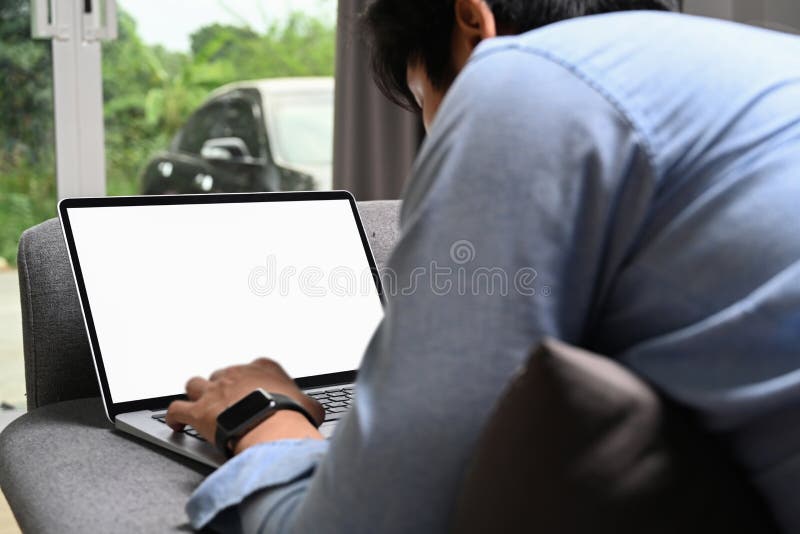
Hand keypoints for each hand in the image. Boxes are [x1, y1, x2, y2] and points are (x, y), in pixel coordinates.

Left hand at [165, 358, 324, 454]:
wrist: (273, 427)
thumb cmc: (292, 416)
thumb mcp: (311, 407)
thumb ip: (310, 405)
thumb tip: (315, 413)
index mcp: (263, 368)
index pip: (253, 369)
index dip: (251, 382)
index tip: (253, 392)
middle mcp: (236, 374)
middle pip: (222, 375)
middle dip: (223, 388)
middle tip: (227, 404)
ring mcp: (215, 391)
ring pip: (195, 384)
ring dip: (196, 394)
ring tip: (198, 405)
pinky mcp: (198, 411)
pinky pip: (176, 409)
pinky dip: (174, 416)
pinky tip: (176, 424)